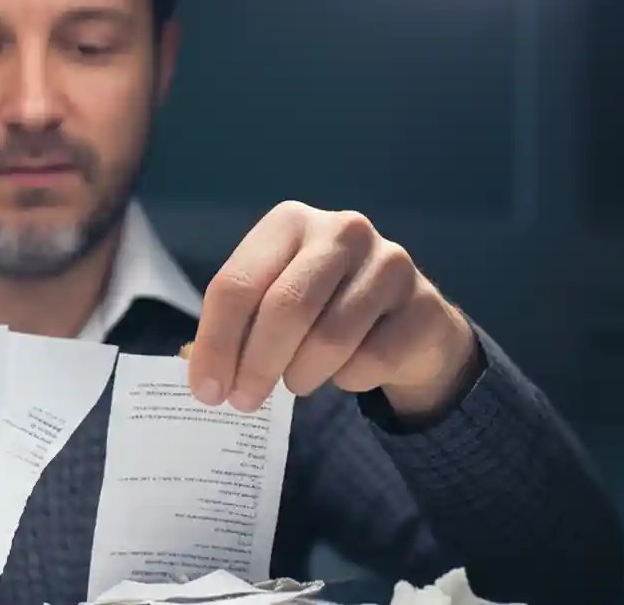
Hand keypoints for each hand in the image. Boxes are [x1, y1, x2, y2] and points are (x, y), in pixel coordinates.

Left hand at [187, 201, 476, 416]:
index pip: (236, 284)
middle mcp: (341, 230)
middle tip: (243, 402)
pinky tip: (346, 370)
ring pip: (328, 340)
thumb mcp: (273, 300)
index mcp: (290, 222)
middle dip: (255, 365)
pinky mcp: (424, 304)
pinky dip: (347, 380)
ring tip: (296, 381)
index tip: (207, 391)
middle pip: (284, 308)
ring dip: (302, 375)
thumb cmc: (323, 307)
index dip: (216, 342)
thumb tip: (200, 374)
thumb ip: (235, 328)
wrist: (407, 320)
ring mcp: (389, 262)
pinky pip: (371, 361)